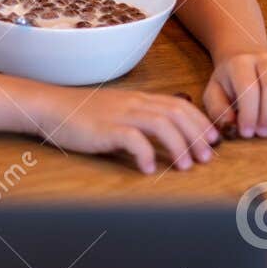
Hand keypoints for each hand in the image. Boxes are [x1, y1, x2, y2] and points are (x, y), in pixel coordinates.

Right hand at [34, 87, 219, 173]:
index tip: (213, 140)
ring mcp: (120, 114)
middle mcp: (134, 103)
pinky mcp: (104, 129)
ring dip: (177, 144)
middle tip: (208, 157)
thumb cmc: (86, 115)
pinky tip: (149, 168)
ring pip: (160, 123)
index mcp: (140, 99)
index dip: (200, 122)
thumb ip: (142, 121)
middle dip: (196, 134)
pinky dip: (145, 152)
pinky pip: (131, 138)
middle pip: (176, 113)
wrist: (53, 108)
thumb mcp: (120, 113)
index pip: (179, 105)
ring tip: (186, 165)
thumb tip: (169, 138)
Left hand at [203, 52, 266, 137]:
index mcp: (240, 63)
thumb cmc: (228, 81)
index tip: (247, 133)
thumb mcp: (214, 93)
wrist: (243, 56)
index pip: (249, 87)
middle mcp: (265, 60)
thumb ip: (218, 110)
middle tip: (263, 132)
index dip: (249, 114)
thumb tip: (232, 126)